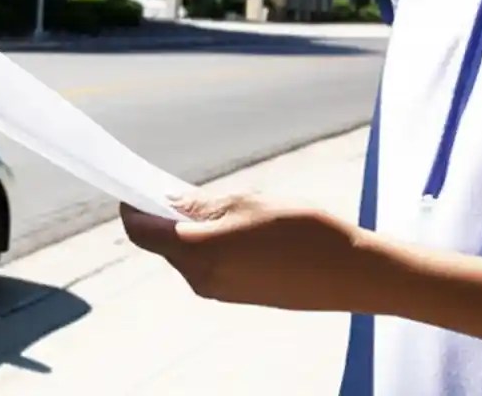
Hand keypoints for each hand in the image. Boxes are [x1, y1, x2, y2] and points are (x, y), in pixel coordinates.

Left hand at [120, 193, 374, 311]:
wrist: (350, 272)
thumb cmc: (300, 229)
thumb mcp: (246, 203)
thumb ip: (201, 206)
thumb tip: (168, 203)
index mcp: (196, 251)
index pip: (141, 232)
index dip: (131, 207)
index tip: (132, 185)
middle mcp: (200, 278)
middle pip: (163, 244)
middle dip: (164, 216)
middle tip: (180, 188)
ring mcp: (219, 291)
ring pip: (186, 254)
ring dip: (190, 230)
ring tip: (218, 204)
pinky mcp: (238, 296)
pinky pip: (208, 266)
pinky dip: (209, 244)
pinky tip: (234, 227)